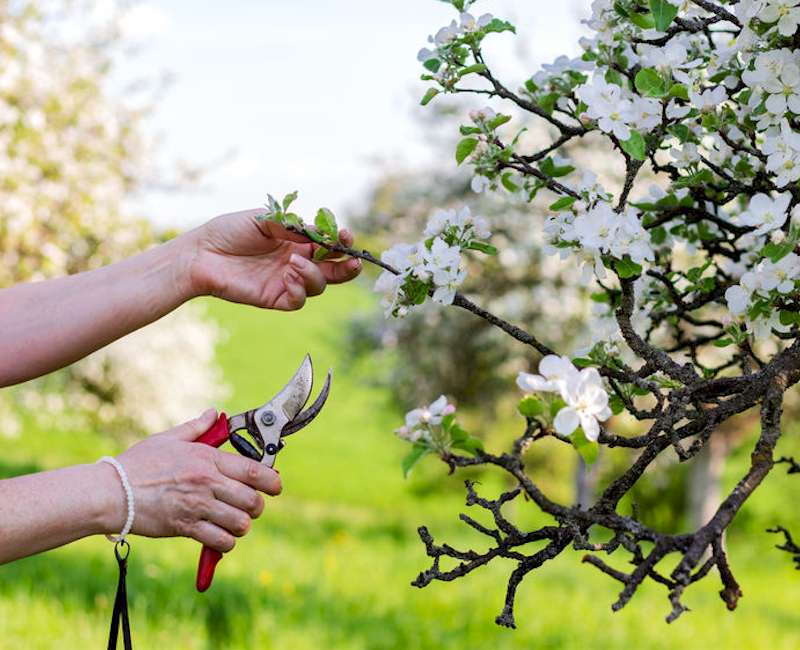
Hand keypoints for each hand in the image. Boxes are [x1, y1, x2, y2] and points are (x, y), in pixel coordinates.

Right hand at [104, 409, 280, 552]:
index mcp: (207, 459)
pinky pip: (220, 541)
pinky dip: (225, 543)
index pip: (253, 470)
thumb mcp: (169, 439)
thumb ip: (197, 428)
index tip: (276, 486)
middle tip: (249, 508)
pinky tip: (219, 537)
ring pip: (240, 523)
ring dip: (241, 526)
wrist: (111, 492)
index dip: (272, 480)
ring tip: (233, 523)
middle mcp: (207, 483)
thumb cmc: (138, 464)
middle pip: (252, 500)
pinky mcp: (186, 527)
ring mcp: (198, 506)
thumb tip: (214, 413)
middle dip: (256, 507)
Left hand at [182, 208, 361, 309]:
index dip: (342, 242)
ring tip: (294, 263)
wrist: (202, 253)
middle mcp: (296, 262)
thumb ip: (293, 226)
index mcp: (297, 241)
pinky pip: (299, 300)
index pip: (329, 245)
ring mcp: (287, 281)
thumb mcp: (265, 219)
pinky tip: (288, 276)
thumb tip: (321, 234)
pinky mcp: (275, 298)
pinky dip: (300, 288)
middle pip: (334, 270)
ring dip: (314, 273)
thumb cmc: (229, 231)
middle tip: (354, 261)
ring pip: (319, 285)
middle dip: (348, 267)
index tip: (346, 236)